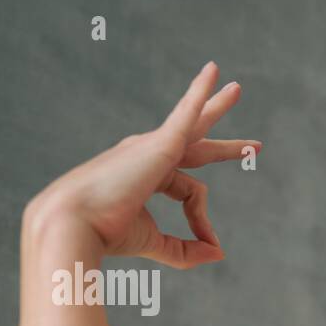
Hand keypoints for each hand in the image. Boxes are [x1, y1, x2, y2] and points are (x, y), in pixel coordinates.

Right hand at [22, 61, 261, 268]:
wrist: (75, 221)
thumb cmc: (105, 232)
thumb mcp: (153, 242)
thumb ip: (185, 251)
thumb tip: (219, 253)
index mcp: (146, 175)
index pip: (190, 192)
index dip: (202, 221)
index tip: (210, 244)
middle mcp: (148, 154)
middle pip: (195, 140)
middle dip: (220, 138)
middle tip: (250, 138)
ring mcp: (152, 145)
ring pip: (194, 121)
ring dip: (216, 104)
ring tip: (237, 88)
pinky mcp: (160, 142)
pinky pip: (186, 111)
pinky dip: (199, 92)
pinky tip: (214, 73)